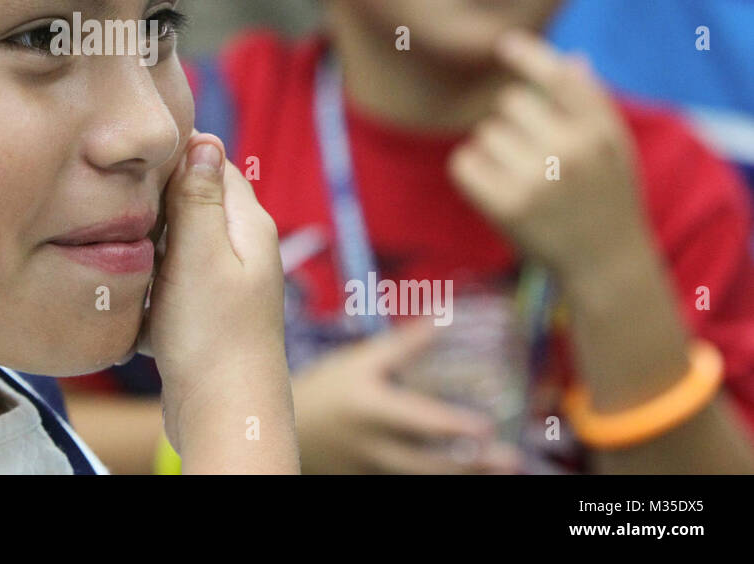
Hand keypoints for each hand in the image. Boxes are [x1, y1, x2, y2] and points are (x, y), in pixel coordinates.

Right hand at [139, 130, 288, 453]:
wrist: (224, 413)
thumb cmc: (212, 335)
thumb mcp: (199, 253)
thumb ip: (200, 196)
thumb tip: (204, 138)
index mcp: (248, 224)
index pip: (212, 162)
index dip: (172, 159)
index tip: (133, 171)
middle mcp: (243, 248)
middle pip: (193, 201)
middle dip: (156, 205)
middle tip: (120, 216)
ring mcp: (226, 282)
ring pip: (177, 243)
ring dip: (150, 248)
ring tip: (126, 260)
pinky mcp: (207, 312)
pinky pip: (172, 281)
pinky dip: (152, 286)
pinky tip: (136, 301)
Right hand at [293, 320, 522, 472]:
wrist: (289, 430)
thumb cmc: (328, 388)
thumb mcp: (360, 361)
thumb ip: (401, 345)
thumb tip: (441, 318)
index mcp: (371, 409)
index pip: (418, 421)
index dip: (454, 425)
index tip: (488, 425)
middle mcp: (374, 446)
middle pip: (429, 462)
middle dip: (473, 463)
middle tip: (512, 459)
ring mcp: (374, 470)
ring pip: (425, 478)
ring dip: (465, 474)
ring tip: (500, 468)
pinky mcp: (373, 481)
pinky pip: (411, 482)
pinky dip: (441, 479)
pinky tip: (466, 472)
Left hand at [448, 30, 652, 280]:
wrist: (606, 263)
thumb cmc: (607, 197)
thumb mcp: (615, 148)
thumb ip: (592, 103)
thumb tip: (571, 59)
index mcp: (600, 130)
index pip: (558, 77)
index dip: (529, 55)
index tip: (505, 43)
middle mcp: (571, 150)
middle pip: (509, 102)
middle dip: (513, 122)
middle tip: (535, 156)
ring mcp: (538, 179)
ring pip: (485, 133)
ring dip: (494, 150)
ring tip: (523, 179)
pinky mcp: (506, 205)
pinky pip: (463, 162)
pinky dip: (471, 172)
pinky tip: (497, 190)